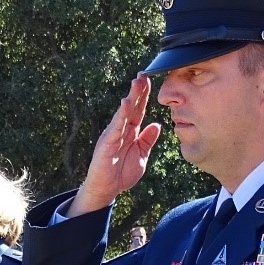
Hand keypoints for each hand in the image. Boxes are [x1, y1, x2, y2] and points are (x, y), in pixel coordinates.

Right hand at [68, 75, 160, 216]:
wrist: (107, 190)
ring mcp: (113, 135)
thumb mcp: (141, 155)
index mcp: (130, 132)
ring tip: (137, 82)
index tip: (150, 80)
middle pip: (131, 106)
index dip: (144, 96)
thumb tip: (157, 125)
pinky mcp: (107, 143)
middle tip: (144, 74)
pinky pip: (116, 127)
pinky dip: (121, 115)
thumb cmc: (121, 173)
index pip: (138, 110)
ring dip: (131, 97)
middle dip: (138, 90)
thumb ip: (147, 140)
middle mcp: (121, 130)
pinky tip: (126, 103)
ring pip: (123, 113)